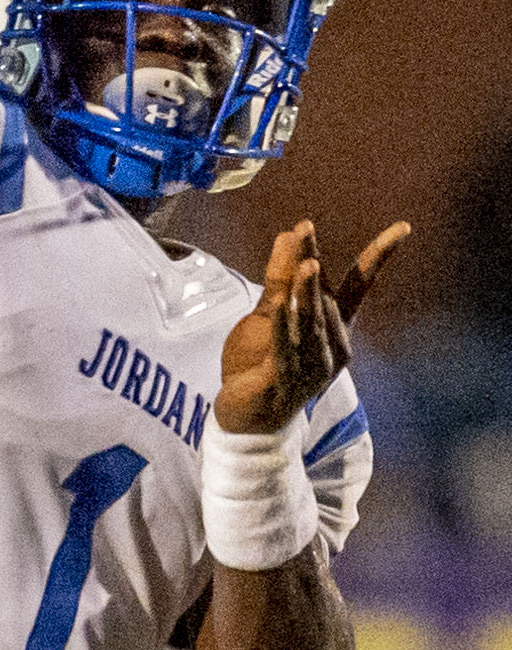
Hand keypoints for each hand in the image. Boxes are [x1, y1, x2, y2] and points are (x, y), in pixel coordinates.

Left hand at [214, 216, 409, 436]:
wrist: (245, 421)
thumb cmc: (259, 366)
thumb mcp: (268, 315)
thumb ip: (279, 278)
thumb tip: (291, 232)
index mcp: (334, 326)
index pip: (360, 284)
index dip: (380, 255)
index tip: (404, 228)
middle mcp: (333, 345)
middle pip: (327, 296)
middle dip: (314, 263)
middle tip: (305, 227)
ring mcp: (313, 365)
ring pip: (312, 322)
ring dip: (308, 292)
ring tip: (307, 263)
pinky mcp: (288, 380)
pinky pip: (288, 348)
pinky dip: (286, 326)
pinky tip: (283, 305)